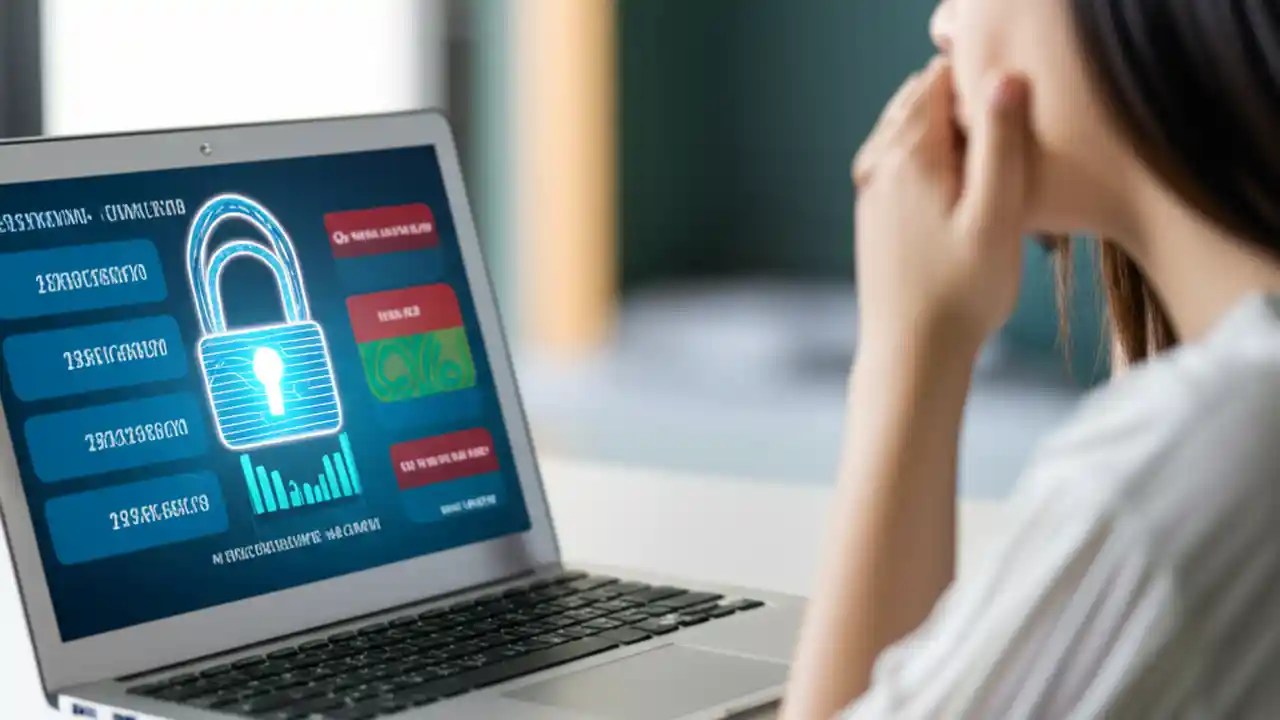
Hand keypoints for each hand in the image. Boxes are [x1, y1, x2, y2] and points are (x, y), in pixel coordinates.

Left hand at [852, 58, 1032, 358]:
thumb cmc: (963, 292)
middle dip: (964, 110)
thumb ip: (1000, 143)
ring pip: (911, 126)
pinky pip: (901, 156)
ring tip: (982, 188)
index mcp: (908, 152)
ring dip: (949, 137)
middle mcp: (878, 160)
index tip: (1006, 139)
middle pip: (924, 96)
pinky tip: (958, 201)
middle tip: (998, 167)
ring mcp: (869, 184)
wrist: (912, 352)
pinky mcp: (872, 208)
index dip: (982, 93)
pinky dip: (931, 160)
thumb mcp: (997, 215)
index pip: (943, 77)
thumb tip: (1003, 77)